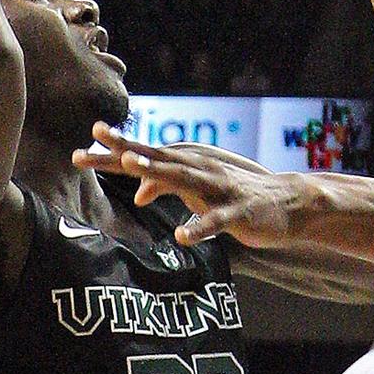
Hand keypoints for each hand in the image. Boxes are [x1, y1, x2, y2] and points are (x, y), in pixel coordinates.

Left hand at [73, 121, 307, 248]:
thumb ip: (165, 188)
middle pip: (157, 158)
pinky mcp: (238, 212)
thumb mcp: (196, 192)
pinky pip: (215, 221)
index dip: (115, 150)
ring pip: (184, 178)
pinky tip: (180, 234)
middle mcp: (199, 171)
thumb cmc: (234, 198)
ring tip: (130, 165)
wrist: (289, 204)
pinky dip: (198, 227)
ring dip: (157, 172)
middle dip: (126, 149)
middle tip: (96, 138)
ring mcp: (219, 190)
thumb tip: (136, 192)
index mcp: (187, 168)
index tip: (84, 145)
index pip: (145, 156)